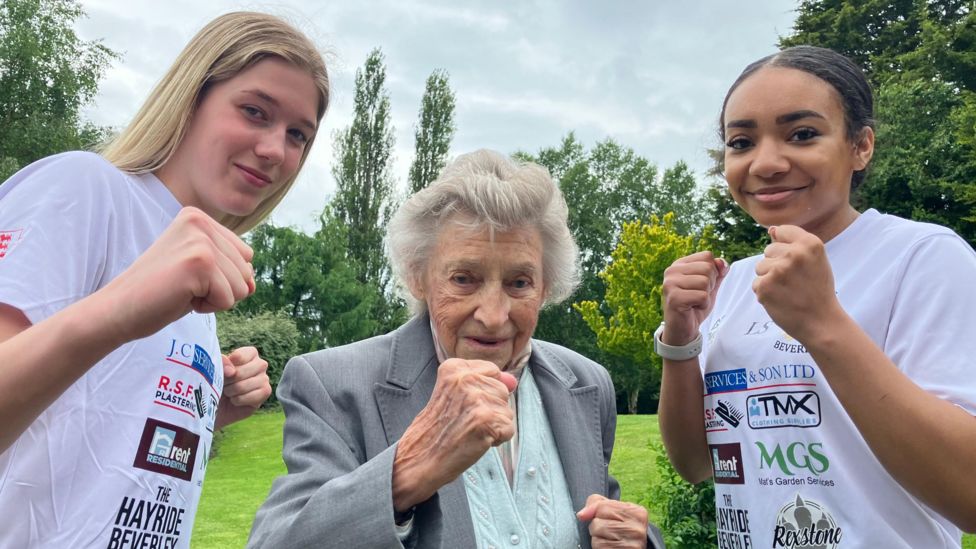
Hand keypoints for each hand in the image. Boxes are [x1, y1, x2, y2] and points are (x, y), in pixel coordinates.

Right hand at [100, 207, 254, 342]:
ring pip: (242, 287)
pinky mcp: (199, 262)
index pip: (245, 255)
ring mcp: (200, 240)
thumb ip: (231, 271)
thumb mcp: (201, 274)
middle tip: (182, 285)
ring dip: (214, 299)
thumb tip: (253, 285)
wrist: (118, 309)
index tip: (187, 276)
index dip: (221, 277)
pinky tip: (180, 297)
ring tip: (181, 290)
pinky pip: (229, 299)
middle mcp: (200, 222)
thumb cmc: (160, 293)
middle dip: (220, 289)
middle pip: (246, 270)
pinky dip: (207, 307)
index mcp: (198, 217)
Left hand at [215, 346, 270, 429]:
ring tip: (229, 392)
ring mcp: (265, 378)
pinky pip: (247, 397)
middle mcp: (260, 364)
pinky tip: (236, 400)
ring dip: (231, 392)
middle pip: (240, 372)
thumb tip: (231, 371)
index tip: (223, 372)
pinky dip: (237, 400)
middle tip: (224, 384)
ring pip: (242, 386)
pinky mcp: (266, 392)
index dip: (226, 367)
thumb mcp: (215, 370)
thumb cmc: (217, 383)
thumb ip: (222, 364)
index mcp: (250, 353)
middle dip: (228, 382)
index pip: (238, 356)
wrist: (217, 404)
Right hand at [392, 358, 517, 510]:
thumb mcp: (454, 395)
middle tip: (464, 421)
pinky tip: (475, 441)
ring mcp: (476, 398)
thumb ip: (485, 383)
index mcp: (455, 367)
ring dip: (493, 425)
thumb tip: (512, 381)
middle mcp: (465, 378)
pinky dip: (497, 440)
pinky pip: (509, 429)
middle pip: (502, 390)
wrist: (419, 459)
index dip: (484, 392)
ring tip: (468, 431)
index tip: (463, 405)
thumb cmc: (436, 430)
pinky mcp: (487, 419)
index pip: (493, 371)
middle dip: (491, 409)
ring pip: (507, 411)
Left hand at [577, 494, 647, 548]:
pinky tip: (609, 547)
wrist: (629, 548)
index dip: (597, 513)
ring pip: (597, 536)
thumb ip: (597, 504)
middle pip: (598, 522)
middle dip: (597, 527)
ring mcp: (632, 544)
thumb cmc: (620, 529)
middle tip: (609, 532)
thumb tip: (582, 515)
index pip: (603, 506)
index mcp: (637, 512)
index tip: (606, 519)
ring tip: (609, 540)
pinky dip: (599, 548)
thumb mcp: (613, 511)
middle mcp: (637, 528)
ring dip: (597, 539)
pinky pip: (600, 546)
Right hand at [661, 251, 726, 345]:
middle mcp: (671, 271)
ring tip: (695, 301)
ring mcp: (670, 284)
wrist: (683, 328)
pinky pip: (702, 296)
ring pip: (705, 282)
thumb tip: (722, 262)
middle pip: (707, 268)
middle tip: (698, 295)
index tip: (701, 285)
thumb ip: (718, 271)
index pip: (707, 256)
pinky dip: (703, 304)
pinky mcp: (674, 298)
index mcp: (679, 264)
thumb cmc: (695, 305)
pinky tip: (693, 308)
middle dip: (710, 284)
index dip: (713, 272)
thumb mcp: (710, 285)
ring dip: (706, 295)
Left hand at [753, 225, 844, 343]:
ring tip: (787, 290)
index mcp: (810, 243)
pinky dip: (765, 293)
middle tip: (794, 281)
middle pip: (769, 250)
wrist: (821, 322)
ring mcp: (778, 270)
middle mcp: (794, 253)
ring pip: (760, 267)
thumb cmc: (817, 290)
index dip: (786, 247)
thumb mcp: (815, 261)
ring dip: (769, 278)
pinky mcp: (765, 286)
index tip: (796, 262)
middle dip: (776, 264)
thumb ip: (794, 243)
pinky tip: (780, 299)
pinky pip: (756, 283)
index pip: (782, 231)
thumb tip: (771, 229)